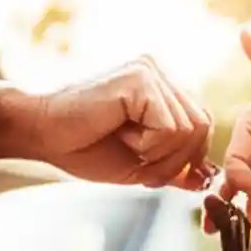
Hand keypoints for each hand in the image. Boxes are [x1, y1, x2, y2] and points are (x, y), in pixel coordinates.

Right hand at [0, 56, 215, 189]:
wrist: (44, 134)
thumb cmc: (85, 146)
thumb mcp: (142, 164)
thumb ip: (175, 167)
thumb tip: (206, 179)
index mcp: (161, 87)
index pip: (202, 124)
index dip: (186, 157)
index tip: (153, 172)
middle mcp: (160, 72)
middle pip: (202, 127)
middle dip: (175, 161)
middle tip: (141, 166)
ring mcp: (151, 71)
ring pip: (189, 130)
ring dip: (159, 155)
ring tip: (127, 146)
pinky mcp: (141, 78)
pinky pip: (169, 127)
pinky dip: (147, 145)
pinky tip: (120, 133)